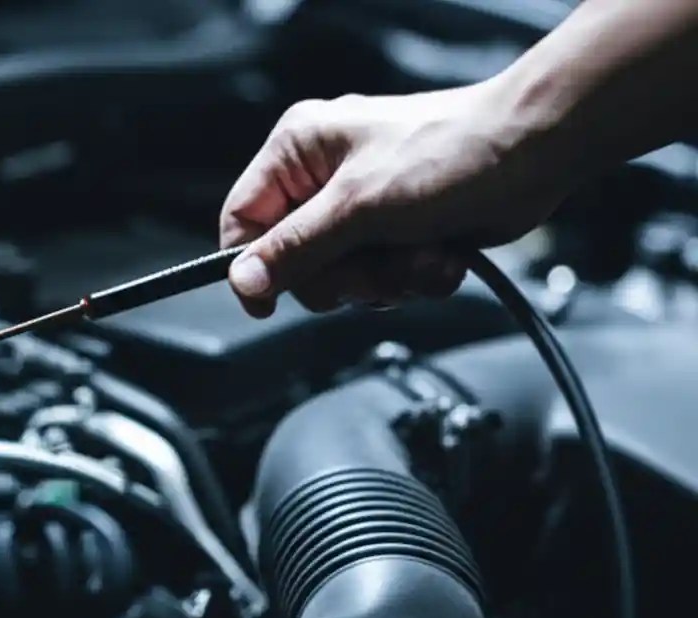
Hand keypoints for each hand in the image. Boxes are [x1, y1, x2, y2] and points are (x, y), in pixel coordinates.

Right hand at [219, 81, 572, 316]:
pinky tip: (441, 254)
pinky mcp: (397, 232)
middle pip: (295, 262)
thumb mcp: (359, 207)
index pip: (243, 219)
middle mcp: (324, 178)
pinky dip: (414, 277)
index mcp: (299, 151)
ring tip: (422, 251)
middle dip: (345, 276)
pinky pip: (382, 281)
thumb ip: (295, 248)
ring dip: (387, 279)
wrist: (536, 151)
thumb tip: (244, 281)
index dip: (252, 266)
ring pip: (343, 279)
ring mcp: (362, 208)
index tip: (268, 304)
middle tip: (376, 263)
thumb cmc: (452, 153)